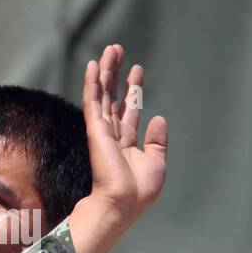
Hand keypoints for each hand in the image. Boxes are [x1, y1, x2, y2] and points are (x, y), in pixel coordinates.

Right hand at [68, 44, 167, 252]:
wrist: (123, 202)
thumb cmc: (139, 191)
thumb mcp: (157, 163)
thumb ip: (157, 141)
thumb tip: (159, 117)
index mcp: (127, 143)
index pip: (129, 109)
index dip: (132, 89)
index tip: (137, 69)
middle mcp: (112, 134)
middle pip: (112, 97)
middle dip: (115, 74)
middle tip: (117, 50)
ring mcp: (102, 131)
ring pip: (102, 94)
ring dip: (104, 71)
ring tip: (110, 50)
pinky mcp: (95, 130)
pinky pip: (92, 102)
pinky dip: (92, 83)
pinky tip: (93, 66)